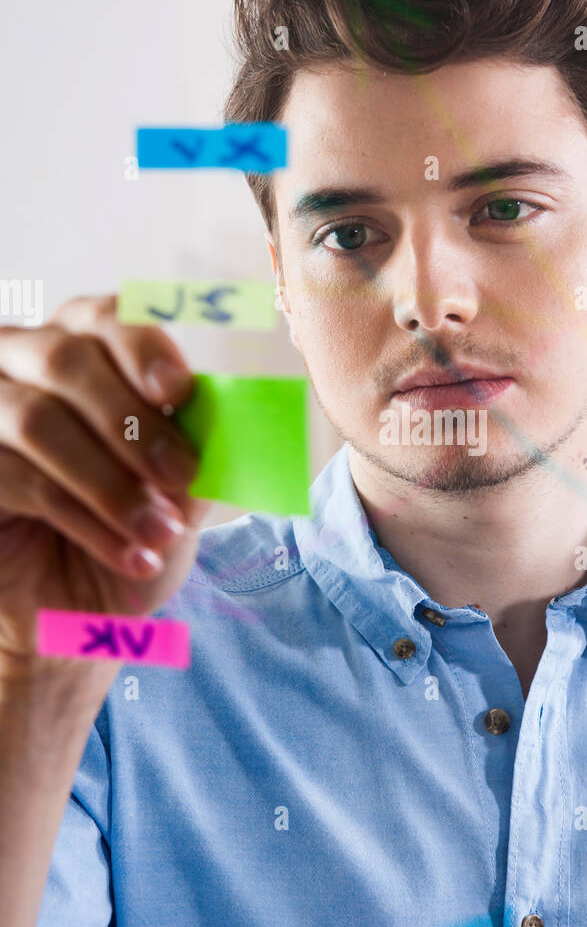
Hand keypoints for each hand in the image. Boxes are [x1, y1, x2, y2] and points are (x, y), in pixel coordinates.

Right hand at [0, 294, 209, 676]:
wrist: (76, 610)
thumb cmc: (126, 533)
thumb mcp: (176, 494)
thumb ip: (195, 450)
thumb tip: (225, 422)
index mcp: (82, 350)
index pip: (103, 317)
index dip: (140, 346)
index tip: (178, 391)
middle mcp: (20, 366)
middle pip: (64, 358)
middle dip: (131, 421)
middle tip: (181, 475)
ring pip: (36, 419)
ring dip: (111, 482)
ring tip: (158, 531)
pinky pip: (20, 479)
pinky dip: (86, 522)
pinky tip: (129, 555)